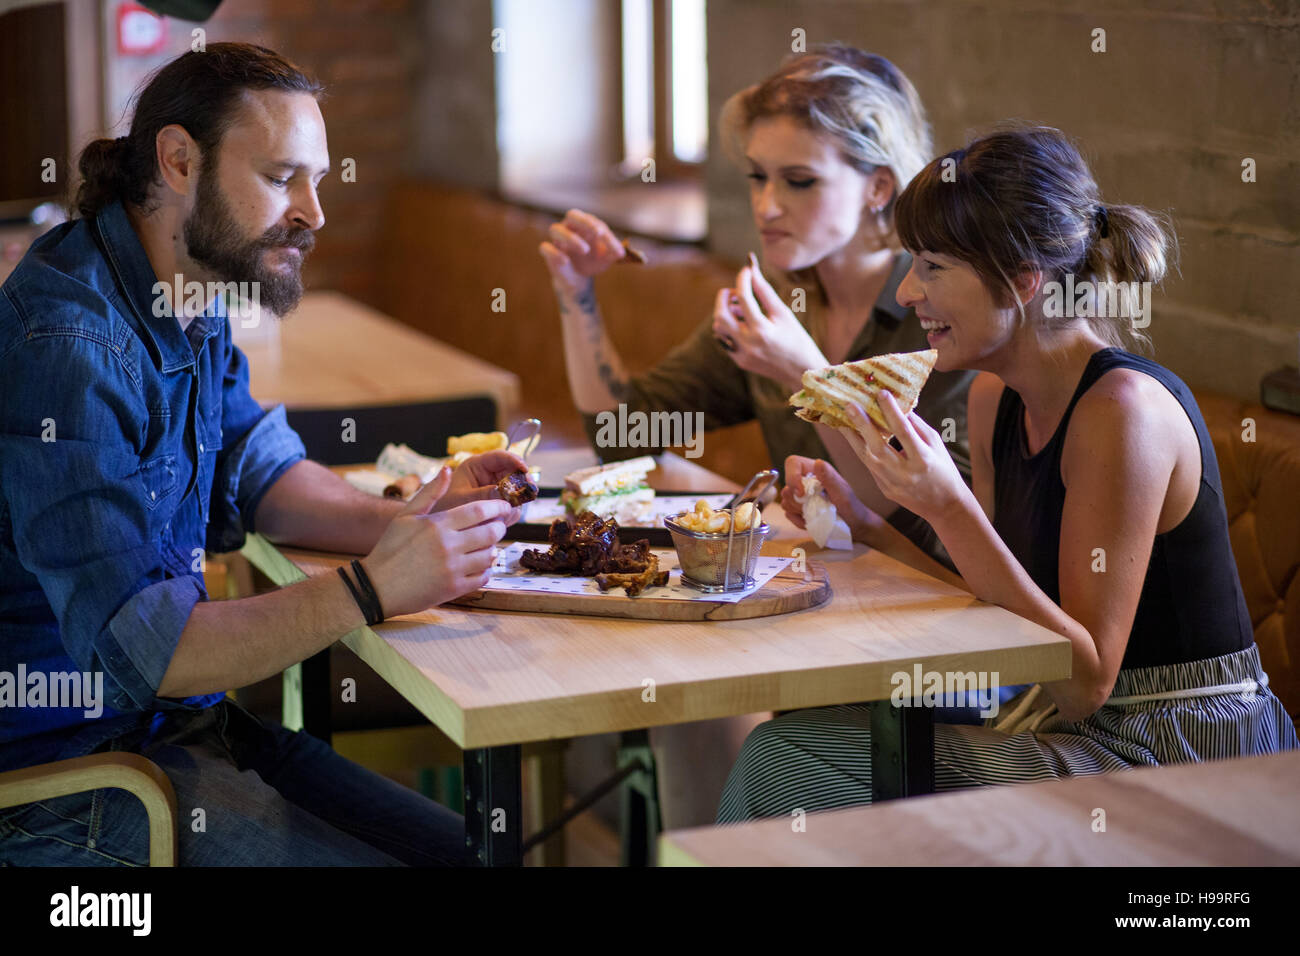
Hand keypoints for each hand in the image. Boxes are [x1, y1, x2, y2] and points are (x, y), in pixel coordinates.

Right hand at [363, 467, 512, 615]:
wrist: (377, 587)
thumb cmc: (390, 548)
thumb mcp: (406, 516)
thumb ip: (430, 492)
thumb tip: (448, 469)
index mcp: (437, 524)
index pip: (479, 510)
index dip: (497, 507)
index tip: (504, 506)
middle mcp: (448, 546)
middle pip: (490, 532)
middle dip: (499, 527)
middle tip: (497, 526)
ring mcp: (453, 568)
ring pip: (489, 555)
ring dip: (493, 549)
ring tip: (486, 545)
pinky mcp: (454, 588)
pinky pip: (483, 577)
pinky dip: (485, 570)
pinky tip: (478, 565)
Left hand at [438, 449, 525, 523]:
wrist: (436, 524)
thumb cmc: (443, 507)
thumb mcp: (462, 500)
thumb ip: (484, 496)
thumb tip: (507, 494)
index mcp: (476, 466)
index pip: (500, 456)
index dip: (515, 460)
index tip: (525, 469)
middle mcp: (488, 475)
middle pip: (514, 472)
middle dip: (521, 483)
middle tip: (529, 491)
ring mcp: (495, 489)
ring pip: (516, 490)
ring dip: (516, 501)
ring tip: (507, 513)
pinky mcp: (498, 504)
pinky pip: (512, 506)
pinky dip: (510, 513)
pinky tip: (501, 521)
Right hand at [538, 209, 625, 297]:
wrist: (579, 279)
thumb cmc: (592, 262)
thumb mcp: (606, 258)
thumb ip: (613, 253)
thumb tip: (621, 253)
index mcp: (584, 225)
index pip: (592, 221)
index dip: (604, 232)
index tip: (615, 247)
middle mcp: (569, 228)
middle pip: (572, 215)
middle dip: (585, 222)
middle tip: (598, 232)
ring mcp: (557, 240)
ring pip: (555, 229)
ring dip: (571, 238)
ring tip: (585, 250)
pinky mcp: (549, 253)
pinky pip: (545, 248)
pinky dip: (554, 253)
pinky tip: (566, 261)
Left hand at [712, 252, 826, 390]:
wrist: (801, 372)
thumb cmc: (796, 338)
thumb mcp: (783, 313)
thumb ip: (764, 291)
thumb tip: (751, 268)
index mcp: (762, 330)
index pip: (744, 298)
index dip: (743, 279)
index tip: (746, 270)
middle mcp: (748, 344)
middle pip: (720, 316)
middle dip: (722, 298)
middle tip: (733, 291)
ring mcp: (741, 355)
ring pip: (719, 328)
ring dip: (724, 313)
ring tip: (740, 308)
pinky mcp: (739, 361)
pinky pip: (725, 340)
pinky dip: (730, 327)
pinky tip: (744, 324)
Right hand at [780, 454, 879, 543]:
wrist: (853, 525)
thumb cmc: (851, 507)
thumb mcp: (842, 492)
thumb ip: (829, 478)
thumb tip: (818, 462)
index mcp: (815, 470)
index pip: (792, 463)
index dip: (792, 477)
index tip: (801, 493)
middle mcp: (804, 481)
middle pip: (786, 487)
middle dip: (799, 501)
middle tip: (816, 507)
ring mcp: (799, 496)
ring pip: (785, 502)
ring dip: (800, 511)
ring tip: (816, 514)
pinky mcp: (797, 509)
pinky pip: (788, 514)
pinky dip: (799, 520)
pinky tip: (812, 521)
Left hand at [837, 391, 969, 523]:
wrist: (944, 506)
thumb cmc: (943, 469)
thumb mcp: (936, 444)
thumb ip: (917, 426)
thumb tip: (899, 405)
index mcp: (923, 459)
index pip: (904, 432)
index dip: (892, 412)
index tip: (881, 393)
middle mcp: (905, 473)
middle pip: (878, 447)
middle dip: (862, 425)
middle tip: (849, 405)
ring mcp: (892, 484)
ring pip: (867, 458)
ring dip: (853, 437)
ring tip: (842, 419)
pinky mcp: (884, 490)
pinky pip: (869, 466)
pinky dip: (860, 449)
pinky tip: (852, 435)